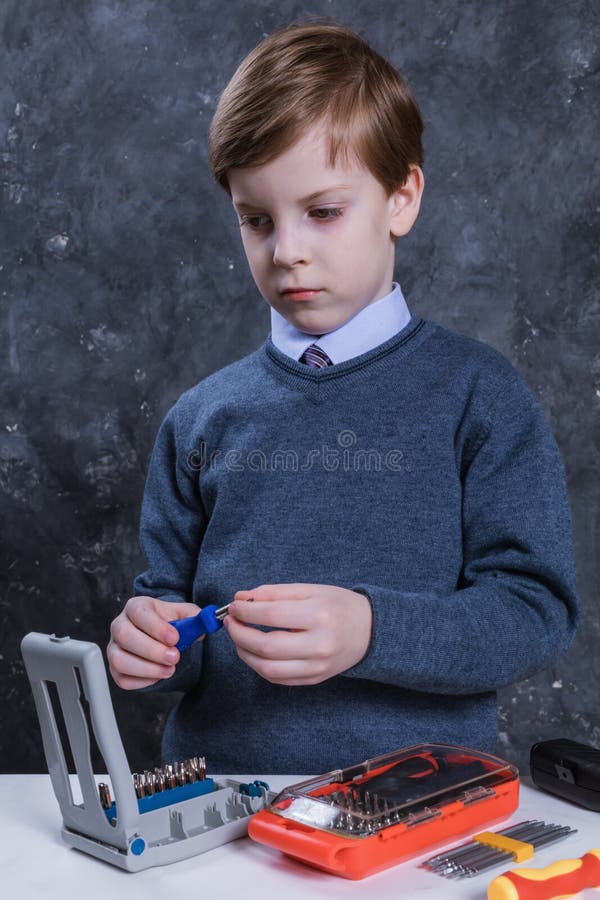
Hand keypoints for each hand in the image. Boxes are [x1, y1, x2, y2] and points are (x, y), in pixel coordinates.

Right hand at [107, 595, 199, 689]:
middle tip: (174, 657)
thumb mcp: (183, 614)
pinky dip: (142, 681)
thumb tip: (204, 624)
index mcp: (136, 607)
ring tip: (169, 670)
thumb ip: (195, 616)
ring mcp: (114, 648)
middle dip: (152, 650)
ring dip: (147, 668)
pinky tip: (158, 675)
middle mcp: (120, 625)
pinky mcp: (115, 669)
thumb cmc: (169, 623)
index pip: (139, 613)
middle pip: (125, 636)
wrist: (160, 636)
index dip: (156, 626)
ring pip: (120, 660)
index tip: (175, 638)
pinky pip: (122, 679)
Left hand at [223, 583, 372, 685]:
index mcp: (319, 615)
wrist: (370, 631)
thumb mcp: (309, 589)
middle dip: (239, 634)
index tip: (234, 606)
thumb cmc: (338, 606)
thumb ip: (273, 593)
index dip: (246, 612)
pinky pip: (277, 678)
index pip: (271, 616)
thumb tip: (241, 598)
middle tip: (230, 622)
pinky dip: (258, 666)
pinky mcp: (314, 680)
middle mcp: (319, 644)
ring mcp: (317, 667)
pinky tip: (254, 651)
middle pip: (266, 645)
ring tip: (239, 637)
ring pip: (268, 668)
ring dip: (244, 653)